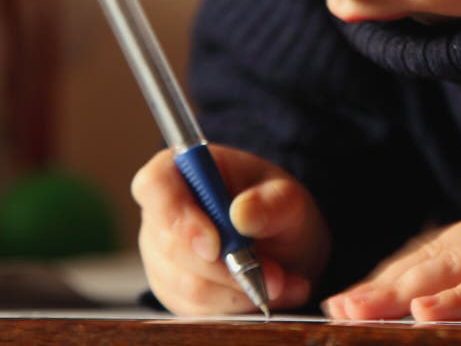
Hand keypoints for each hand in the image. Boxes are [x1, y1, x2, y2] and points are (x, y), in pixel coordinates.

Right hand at [131, 144, 330, 314]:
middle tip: (275, 274)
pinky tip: (263, 290)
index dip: (177, 216)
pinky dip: (236, 304)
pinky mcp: (173, 289)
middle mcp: (164, 210)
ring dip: (238, 288)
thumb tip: (241, 213)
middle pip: (171, 244)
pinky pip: (196, 308)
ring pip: (187, 284)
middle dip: (226, 266)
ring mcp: (163, 252)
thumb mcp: (290, 198)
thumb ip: (272, 203)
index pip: (156, 184)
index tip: (214, 246)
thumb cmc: (278, 209)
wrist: (286, 246)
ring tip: (281, 281)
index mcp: (187, 168)